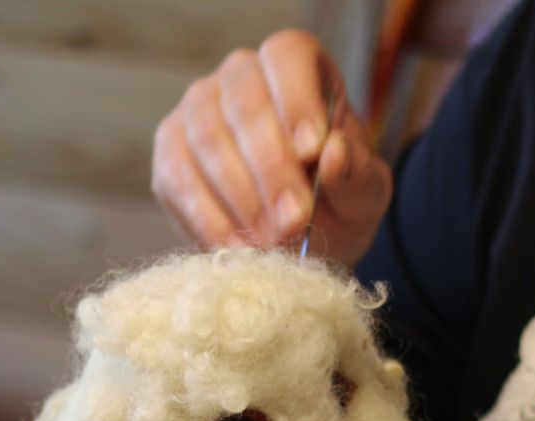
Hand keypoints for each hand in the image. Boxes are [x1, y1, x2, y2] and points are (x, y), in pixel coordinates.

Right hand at [151, 30, 392, 265]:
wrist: (299, 236)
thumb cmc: (337, 200)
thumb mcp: (364, 193)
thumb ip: (356, 174)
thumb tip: (333, 153)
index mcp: (295, 65)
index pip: (286, 58)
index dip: (297, 100)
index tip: (313, 151)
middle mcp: (239, 75)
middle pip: (243, 104)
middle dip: (271, 167)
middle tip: (295, 219)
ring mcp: (197, 111)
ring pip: (207, 141)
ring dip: (241, 198)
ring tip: (273, 243)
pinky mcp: (170, 156)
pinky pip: (177, 180)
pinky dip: (207, 220)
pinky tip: (237, 249)